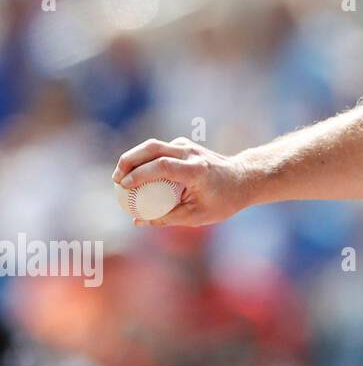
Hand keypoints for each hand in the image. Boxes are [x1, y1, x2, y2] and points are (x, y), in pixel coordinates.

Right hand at [112, 137, 252, 227]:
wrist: (244, 179)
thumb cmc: (224, 200)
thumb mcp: (197, 216)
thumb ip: (166, 218)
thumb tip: (136, 221)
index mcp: (196, 170)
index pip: (162, 166)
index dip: (140, 174)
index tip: (124, 186)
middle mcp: (191, 153)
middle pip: (152, 148)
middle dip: (128, 161)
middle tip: (115, 179)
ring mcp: (188, 146)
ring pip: (153, 145)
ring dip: (133, 157)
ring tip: (120, 176)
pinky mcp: (185, 145)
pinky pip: (159, 149)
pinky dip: (144, 158)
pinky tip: (135, 172)